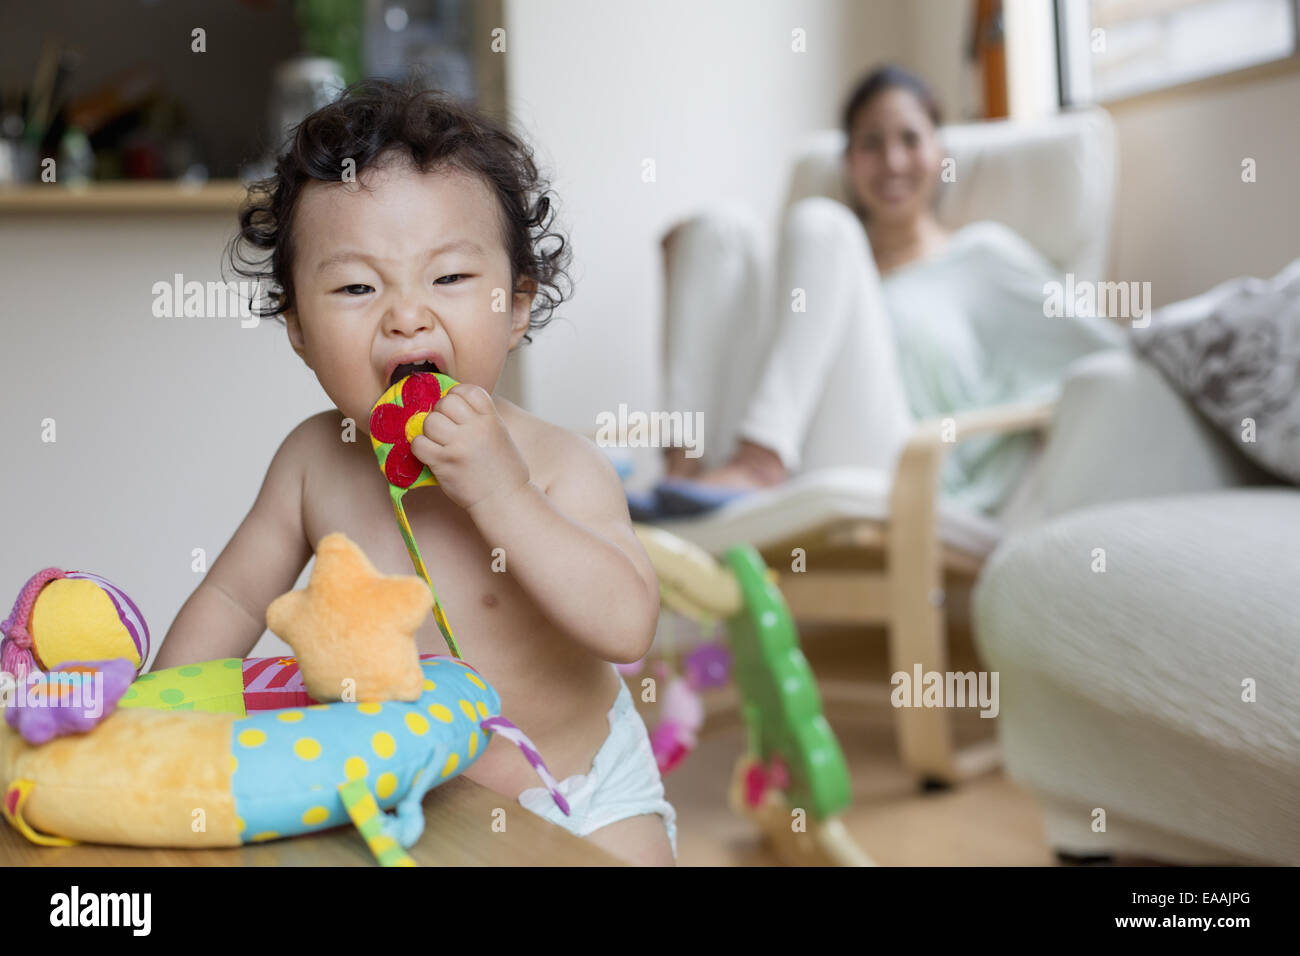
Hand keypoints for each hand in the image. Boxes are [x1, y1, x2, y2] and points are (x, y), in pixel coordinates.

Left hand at [409, 384, 529, 511]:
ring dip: (430, 431)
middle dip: (442, 413)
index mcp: (491, 419)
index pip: (467, 390)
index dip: (457, 396)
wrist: (504, 499)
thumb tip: (452, 403)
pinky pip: (419, 443)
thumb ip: (480, 418)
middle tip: (447, 429)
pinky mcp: (444, 463)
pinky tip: (431, 454)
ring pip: (430, 421)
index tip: (457, 409)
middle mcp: (475, 428)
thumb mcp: (500, 434)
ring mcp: (458, 445)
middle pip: (445, 402)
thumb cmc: (504, 469)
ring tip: (439, 443)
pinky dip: (420, 447)